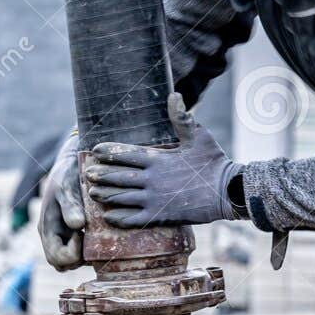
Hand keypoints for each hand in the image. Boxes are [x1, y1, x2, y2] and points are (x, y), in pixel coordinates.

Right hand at [39, 132, 84, 269]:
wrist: (73, 166)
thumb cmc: (68, 174)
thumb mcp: (67, 186)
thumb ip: (70, 205)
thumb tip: (77, 225)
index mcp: (47, 228)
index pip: (56, 258)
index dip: (72, 253)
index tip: (83, 234)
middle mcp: (54, 236)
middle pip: (63, 265)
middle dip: (79, 258)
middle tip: (92, 238)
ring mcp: (63, 237)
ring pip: (74, 261)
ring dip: (86, 254)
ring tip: (97, 234)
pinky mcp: (75, 235)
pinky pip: (82, 253)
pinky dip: (91, 249)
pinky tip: (101, 233)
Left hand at [84, 93, 240, 227]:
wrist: (227, 191)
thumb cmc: (214, 162)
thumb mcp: (199, 136)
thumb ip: (182, 118)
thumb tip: (174, 95)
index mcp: (158, 159)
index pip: (125, 154)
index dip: (108, 152)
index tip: (94, 151)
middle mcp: (152, 179)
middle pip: (118, 176)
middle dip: (101, 175)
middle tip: (87, 174)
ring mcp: (154, 199)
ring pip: (122, 198)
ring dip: (105, 195)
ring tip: (93, 193)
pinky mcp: (161, 216)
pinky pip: (134, 219)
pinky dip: (119, 218)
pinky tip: (109, 216)